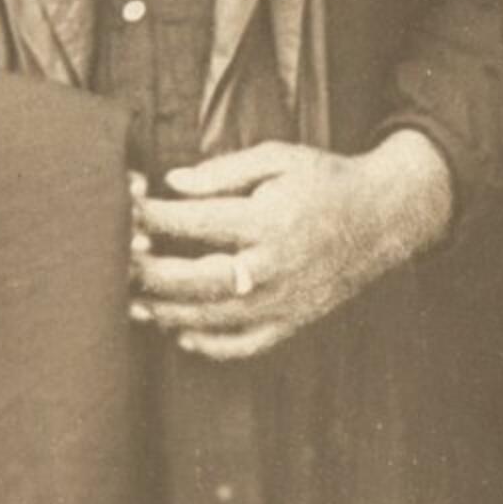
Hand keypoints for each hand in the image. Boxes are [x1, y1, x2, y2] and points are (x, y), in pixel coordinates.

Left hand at [130, 132, 452, 360]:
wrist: (384, 218)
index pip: (194, 223)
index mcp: (268, 220)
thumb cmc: (325, 181)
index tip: (126, 208)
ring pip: (211, 318)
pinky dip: (209, 345)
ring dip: (166, 312)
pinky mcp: (293, 322)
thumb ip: (222, 171)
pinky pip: (244, 345)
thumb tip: (172, 184)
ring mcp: (283, 300)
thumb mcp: (279, 158)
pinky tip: (182, 332)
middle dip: (147, 271)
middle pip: (193, 279)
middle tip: (119, 261)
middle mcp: (273, 267)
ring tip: (134, 301)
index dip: (152, 217)